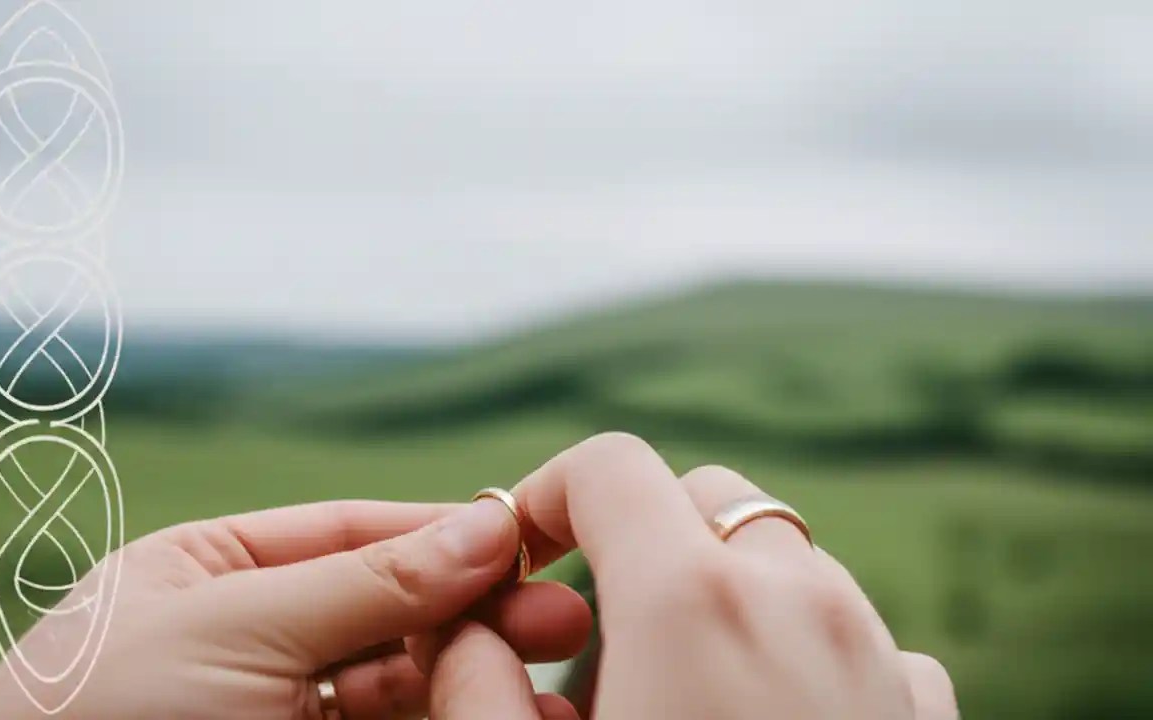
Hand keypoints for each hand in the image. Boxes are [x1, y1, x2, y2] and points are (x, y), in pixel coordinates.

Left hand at [0, 499, 590, 718]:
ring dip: (471, 675)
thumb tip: (486, 523)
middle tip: (561, 619)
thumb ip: (366, 582)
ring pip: (397, 681)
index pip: (349, 533)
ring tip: (541, 680)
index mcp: (207, 568)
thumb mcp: (232, 629)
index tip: (526, 541)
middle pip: (386, 606)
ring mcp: (273, 709)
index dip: (439, 535)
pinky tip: (493, 715)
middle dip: (473, 610)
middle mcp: (248, 635)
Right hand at [428, 433, 957, 719]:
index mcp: (692, 599)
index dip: (548, 495)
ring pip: (785, 561)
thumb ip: (473, 685)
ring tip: (681, 698)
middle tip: (600, 637)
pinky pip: (855, 635)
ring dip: (723, 593)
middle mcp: (801, 599)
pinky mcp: (922, 713)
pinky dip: (801, 651)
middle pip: (706, 498)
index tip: (525, 556)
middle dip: (641, 540)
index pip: (609, 466)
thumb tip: (462, 626)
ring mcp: (878, 651)